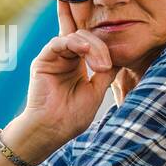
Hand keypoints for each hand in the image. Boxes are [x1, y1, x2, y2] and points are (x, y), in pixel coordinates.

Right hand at [22, 0, 130, 143]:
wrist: (53, 129)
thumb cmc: (73, 115)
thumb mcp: (97, 90)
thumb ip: (106, 72)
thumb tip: (122, 57)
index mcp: (79, 64)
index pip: (90, 41)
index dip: (103, 36)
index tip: (122, 47)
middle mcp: (66, 57)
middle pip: (86, 35)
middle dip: (100, 46)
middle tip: (106, 65)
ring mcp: (54, 57)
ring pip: (75, 36)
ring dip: (91, 46)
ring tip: (99, 65)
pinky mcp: (43, 60)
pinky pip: (59, 42)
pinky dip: (74, 44)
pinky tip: (85, 52)